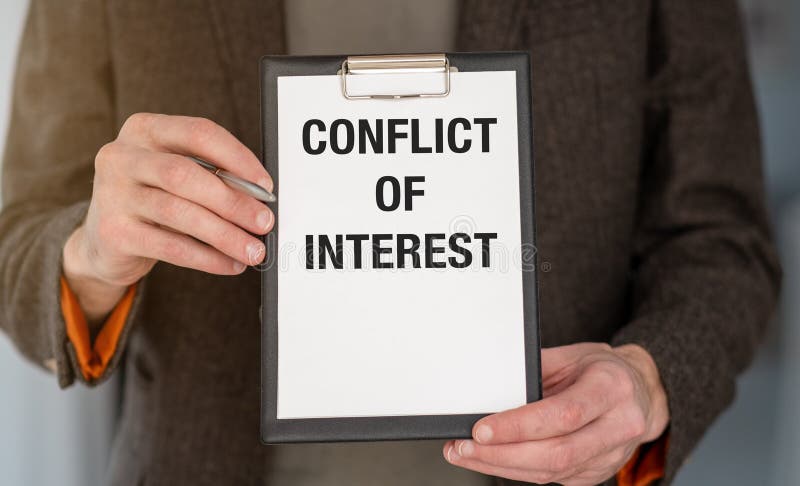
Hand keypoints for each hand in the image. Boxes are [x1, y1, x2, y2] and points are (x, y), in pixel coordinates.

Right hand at [63, 113, 273, 321]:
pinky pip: (170, 246)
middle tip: (263, 221)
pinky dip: (207, 257)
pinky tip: (230, 263)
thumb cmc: (152, 198)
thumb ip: (211, 176)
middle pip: (186, 174)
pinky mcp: (113, 232)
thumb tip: (259, 198)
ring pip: (179, 212)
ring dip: (224, 234)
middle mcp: (122, 156)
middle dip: (233, 201)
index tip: (265, 185)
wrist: (104, 238)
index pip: (198, 133)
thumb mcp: (176, 176)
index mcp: (145, 130)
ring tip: (252, 249)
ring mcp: (112, 194)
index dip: (238, 158)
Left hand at [443, 343, 668, 484]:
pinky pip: (554, 478)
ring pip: (553, 472)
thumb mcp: (572, 355)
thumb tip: (489, 389)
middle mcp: (618, 425)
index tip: (482, 428)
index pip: (563, 415)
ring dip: (503, 466)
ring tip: (467, 454)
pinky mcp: (599, 473)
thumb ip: (534, 370)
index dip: (519, 426)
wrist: (641, 392)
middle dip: (502, 454)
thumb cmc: (601, 370)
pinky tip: (492, 460)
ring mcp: (611, 455)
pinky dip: (518, 471)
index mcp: (611, 388)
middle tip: (464, 446)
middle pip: (556, 453)